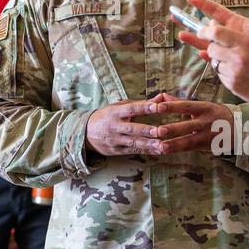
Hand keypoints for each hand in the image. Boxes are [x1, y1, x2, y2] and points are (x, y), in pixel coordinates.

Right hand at [85, 97, 226, 157]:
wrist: (85, 133)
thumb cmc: (108, 116)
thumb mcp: (120, 106)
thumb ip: (142, 103)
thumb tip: (162, 97)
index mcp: (115, 112)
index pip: (132, 109)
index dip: (145, 107)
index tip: (158, 106)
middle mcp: (115, 126)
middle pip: (133, 128)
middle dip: (148, 130)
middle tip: (162, 131)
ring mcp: (115, 140)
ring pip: (133, 142)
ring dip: (149, 144)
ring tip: (162, 145)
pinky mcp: (116, 151)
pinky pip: (133, 151)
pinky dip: (145, 151)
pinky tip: (157, 151)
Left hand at [141, 93, 231, 153]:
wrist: (237, 127)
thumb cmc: (214, 113)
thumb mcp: (201, 105)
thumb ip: (180, 102)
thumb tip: (161, 95)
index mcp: (204, 108)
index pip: (186, 106)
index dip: (173, 107)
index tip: (159, 107)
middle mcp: (206, 122)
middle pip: (188, 125)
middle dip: (174, 129)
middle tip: (159, 130)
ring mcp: (207, 135)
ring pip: (189, 140)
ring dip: (174, 144)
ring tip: (160, 147)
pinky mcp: (206, 146)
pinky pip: (190, 148)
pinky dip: (178, 150)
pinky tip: (166, 151)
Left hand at [175, 14, 248, 106]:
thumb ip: (232, 33)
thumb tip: (211, 24)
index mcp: (246, 42)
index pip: (216, 32)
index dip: (205, 31)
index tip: (202, 31)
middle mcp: (239, 57)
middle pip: (211, 48)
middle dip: (212, 46)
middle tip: (218, 46)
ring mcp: (234, 73)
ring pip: (214, 62)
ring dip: (219, 60)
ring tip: (233, 60)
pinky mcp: (232, 85)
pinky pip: (219, 74)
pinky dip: (224, 71)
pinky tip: (236, 71)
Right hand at [181, 0, 248, 63]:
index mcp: (236, 23)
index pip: (215, 11)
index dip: (203, 4)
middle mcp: (229, 34)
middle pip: (206, 26)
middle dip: (190, 21)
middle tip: (175, 15)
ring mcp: (228, 47)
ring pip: (206, 42)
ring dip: (193, 39)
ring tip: (181, 34)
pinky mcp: (229, 60)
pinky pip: (214, 57)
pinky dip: (207, 55)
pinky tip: (200, 53)